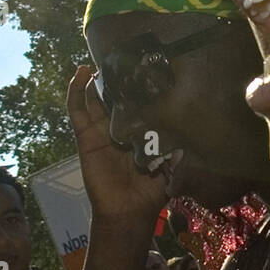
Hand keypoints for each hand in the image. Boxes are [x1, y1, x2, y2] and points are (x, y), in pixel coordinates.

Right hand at [66, 65, 168, 224]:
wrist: (129, 212)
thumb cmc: (151, 192)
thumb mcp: (172, 165)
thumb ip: (181, 149)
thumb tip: (193, 135)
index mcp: (138, 132)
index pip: (136, 101)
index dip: (136, 84)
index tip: (142, 64)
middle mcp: (118, 128)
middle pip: (112, 96)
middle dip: (114, 78)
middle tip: (119, 57)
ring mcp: (100, 131)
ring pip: (93, 99)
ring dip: (93, 79)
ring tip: (97, 60)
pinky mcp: (85, 137)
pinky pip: (77, 111)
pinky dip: (75, 91)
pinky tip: (80, 73)